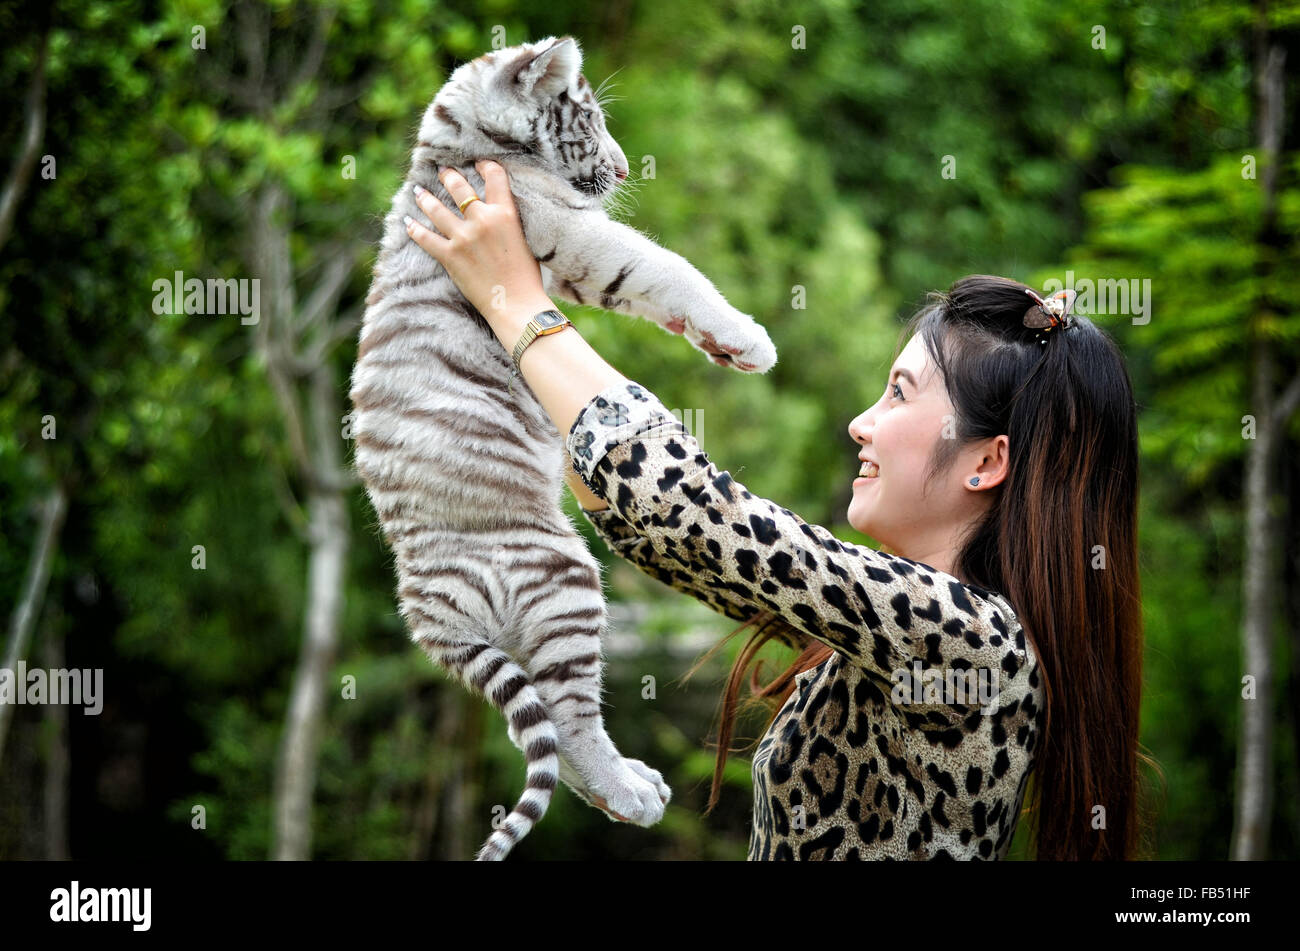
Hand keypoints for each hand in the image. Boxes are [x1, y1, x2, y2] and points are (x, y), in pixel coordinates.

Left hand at [405, 160, 548, 323]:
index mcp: (506, 214)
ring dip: (426, 198)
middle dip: (449, 176)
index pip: (494, 178)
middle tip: (443, 171)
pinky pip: (426, 238)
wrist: (517, 304)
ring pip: (437, 209)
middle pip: (460, 188)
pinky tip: (408, 222)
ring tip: (419, 190)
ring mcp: (463, 238)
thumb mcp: (525, 240)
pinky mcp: (450, 256)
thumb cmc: (527, 277)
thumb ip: (509, 223)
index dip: (486, 166)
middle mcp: (482, 220)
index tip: (479, 163)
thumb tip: (499, 216)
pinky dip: (414, 229)